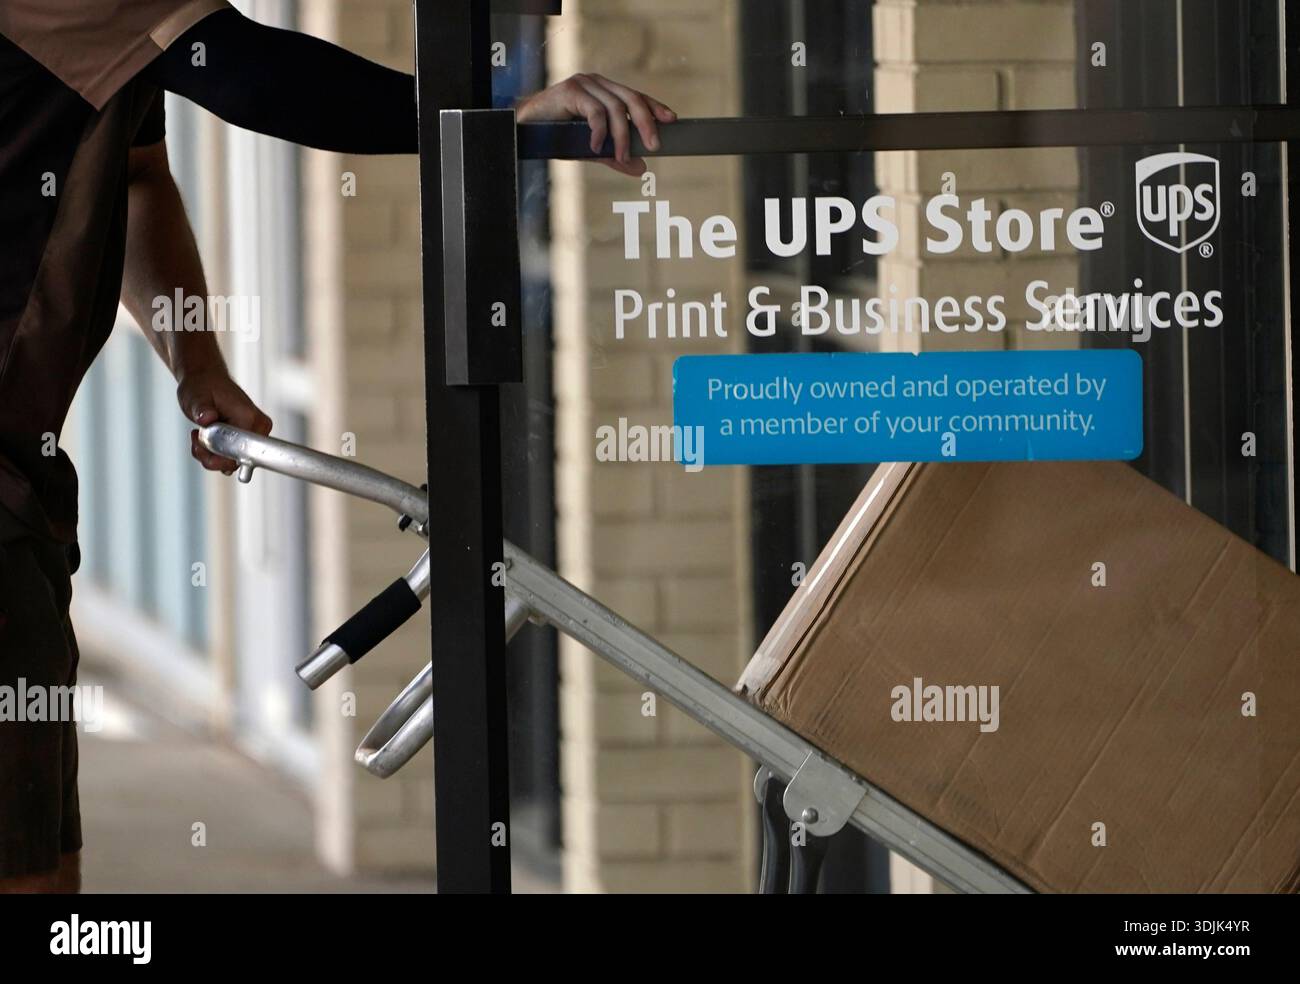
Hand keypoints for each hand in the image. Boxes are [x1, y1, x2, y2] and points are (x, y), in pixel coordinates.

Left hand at [177, 366, 272, 473]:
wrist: (205, 379)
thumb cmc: (202, 385)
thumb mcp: (196, 397)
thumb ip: (202, 409)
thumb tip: (207, 418)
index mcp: (251, 418)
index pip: (243, 454)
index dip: (220, 457)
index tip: (202, 444)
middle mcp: (258, 428)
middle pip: (238, 460)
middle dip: (212, 457)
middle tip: (197, 440)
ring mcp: (255, 434)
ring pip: (234, 461)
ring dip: (211, 455)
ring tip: (198, 436)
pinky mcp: (248, 438)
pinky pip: (232, 457)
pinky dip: (214, 454)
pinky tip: (204, 440)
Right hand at [516, 73, 675, 176]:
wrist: (524, 131)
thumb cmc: (557, 136)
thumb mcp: (592, 148)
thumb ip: (615, 156)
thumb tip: (641, 168)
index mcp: (605, 91)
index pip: (635, 97)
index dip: (654, 107)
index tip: (671, 121)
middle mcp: (597, 83)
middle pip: (631, 100)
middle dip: (646, 123)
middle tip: (654, 146)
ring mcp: (584, 84)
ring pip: (615, 108)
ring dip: (622, 136)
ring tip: (622, 157)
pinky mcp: (571, 90)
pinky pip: (594, 112)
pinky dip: (599, 132)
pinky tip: (595, 147)